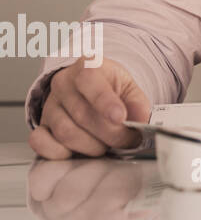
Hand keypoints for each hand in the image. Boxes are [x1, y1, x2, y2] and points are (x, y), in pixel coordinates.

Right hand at [28, 57, 150, 158]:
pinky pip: (41, 142)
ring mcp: (50, 106)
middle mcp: (63, 84)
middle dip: (110, 133)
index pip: (90, 81)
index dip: (105, 102)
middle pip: (83, 115)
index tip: (120, 117)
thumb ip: (138, 101)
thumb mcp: (128, 86)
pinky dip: (60, 153)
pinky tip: (77, 151)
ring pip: (66, 132)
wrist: (87, 86)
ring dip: (92, 146)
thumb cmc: (108, 86)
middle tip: (127, 139)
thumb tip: (141, 118)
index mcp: (87, 67)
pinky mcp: (41, 125)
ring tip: (106, 144)